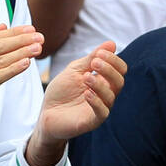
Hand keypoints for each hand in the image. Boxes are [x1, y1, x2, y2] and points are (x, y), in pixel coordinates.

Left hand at [31, 41, 125, 160]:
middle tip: (95, 63)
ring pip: (111, 96)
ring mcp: (101, 108)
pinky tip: (86, 94)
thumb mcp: (74, 71)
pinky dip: (96, 102)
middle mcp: (106, 95)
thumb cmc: (61, 92)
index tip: (100, 53)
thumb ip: (91, 59)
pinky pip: (102, 113)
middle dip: (109, 70)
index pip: (119, 70)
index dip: (113, 60)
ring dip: (100, 85)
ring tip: (86, 78)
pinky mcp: (92, 121)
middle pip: (119, 82)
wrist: (46, 113)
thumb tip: (111, 43)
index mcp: (103, 81)